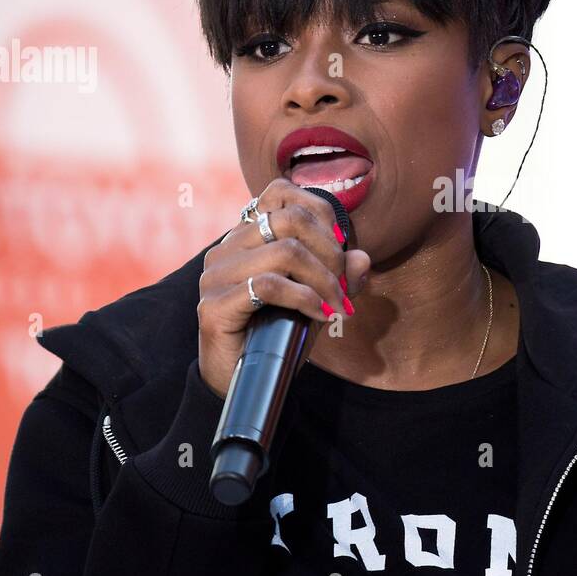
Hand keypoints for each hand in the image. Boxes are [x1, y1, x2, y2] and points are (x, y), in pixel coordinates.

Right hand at [197, 178, 371, 397]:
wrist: (242, 383)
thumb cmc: (278, 335)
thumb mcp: (317, 300)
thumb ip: (339, 277)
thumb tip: (362, 258)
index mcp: (246, 237)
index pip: (280, 193)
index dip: (320, 212)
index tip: (341, 247)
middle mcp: (226, 248)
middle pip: (290, 219)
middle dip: (330, 251)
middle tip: (344, 286)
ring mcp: (216, 275)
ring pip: (284, 251)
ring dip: (324, 280)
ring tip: (336, 306)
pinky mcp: (214, 304)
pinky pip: (269, 285)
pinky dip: (305, 298)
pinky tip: (319, 315)